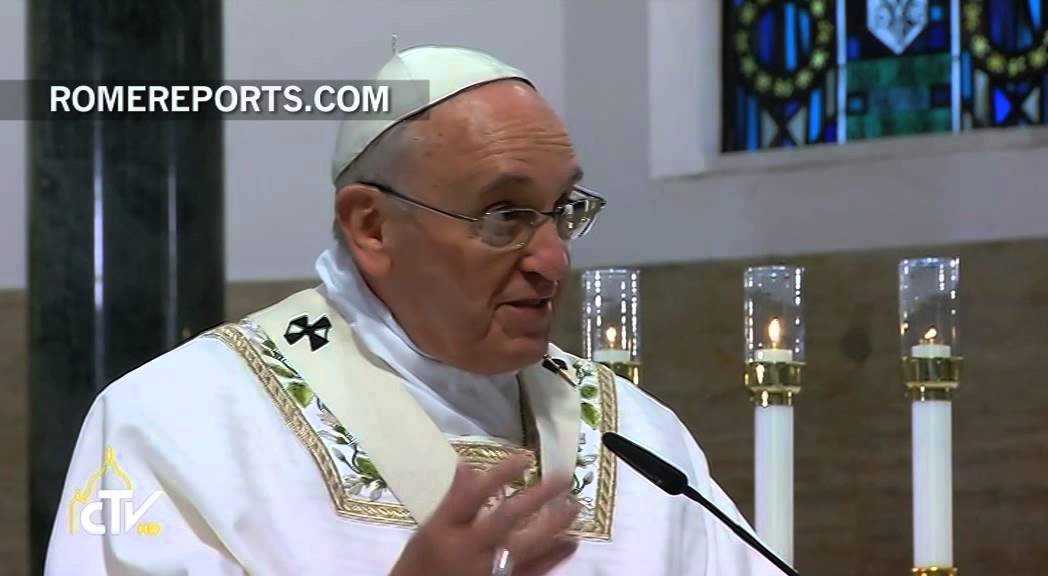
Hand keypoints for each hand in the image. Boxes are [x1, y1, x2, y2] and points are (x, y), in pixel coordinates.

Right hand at [389, 454, 580, 575]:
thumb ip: (452, 499)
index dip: (501, 474)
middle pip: (507, 519)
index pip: (474, 496)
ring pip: (526, 546)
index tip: (526, 456)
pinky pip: (533, 571)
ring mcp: (490, 571)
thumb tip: (468, 464)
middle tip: (564, 478)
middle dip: (537, 497)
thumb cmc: (421, 566)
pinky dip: (553, 557)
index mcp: (447, 531)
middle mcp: (471, 550)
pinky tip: (570, 543)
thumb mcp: (428, 530)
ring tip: (574, 506)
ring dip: (553, 526)